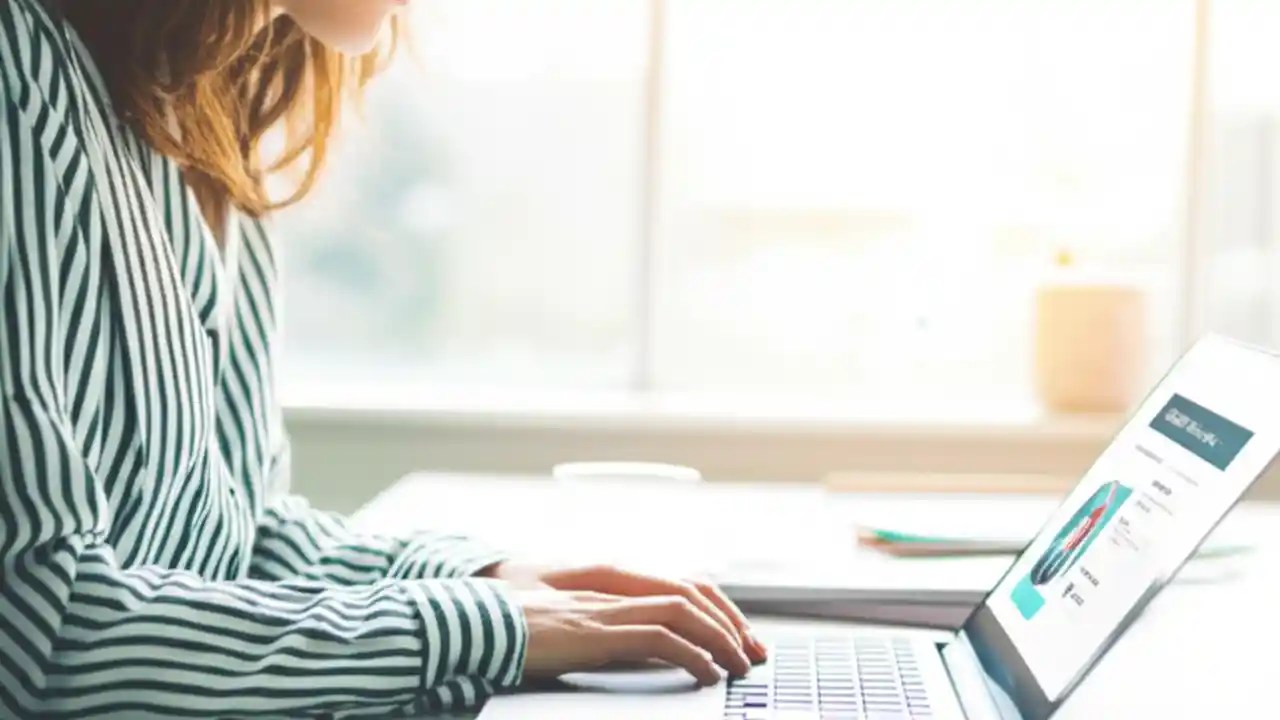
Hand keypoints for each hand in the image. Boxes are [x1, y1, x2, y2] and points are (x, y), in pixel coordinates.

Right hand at [516, 588, 751, 685]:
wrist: (468, 626)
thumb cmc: (505, 633)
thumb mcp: (562, 632)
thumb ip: (598, 635)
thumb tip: (635, 655)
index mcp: (604, 590)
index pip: (675, 588)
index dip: (713, 610)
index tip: (737, 637)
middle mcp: (609, 592)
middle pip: (689, 594)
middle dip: (729, 623)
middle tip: (753, 653)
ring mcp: (603, 609)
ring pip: (681, 611)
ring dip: (719, 638)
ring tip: (739, 664)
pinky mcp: (594, 632)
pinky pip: (658, 638)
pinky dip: (690, 654)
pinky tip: (706, 673)